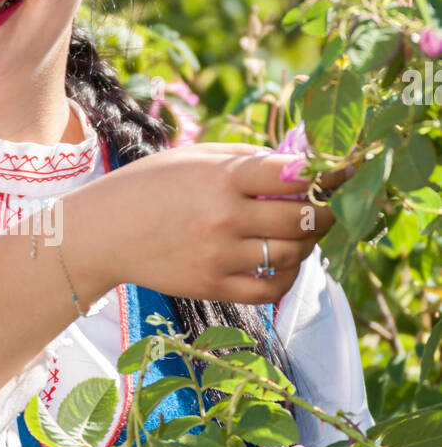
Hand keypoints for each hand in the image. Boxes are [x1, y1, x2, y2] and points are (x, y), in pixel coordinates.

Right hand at [84, 142, 350, 304]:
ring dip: (308, 243)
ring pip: (293, 254)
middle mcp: (224, 218)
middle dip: (327, 211)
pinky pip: (271, 288)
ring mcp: (219, 256)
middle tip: (329, 206)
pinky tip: (283, 262)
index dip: (327, 174)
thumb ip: (246, 158)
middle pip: (304, 218)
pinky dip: (288, 276)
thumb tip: (299, 163)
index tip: (343, 172)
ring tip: (302, 233)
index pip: (293, 175)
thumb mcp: (194, 158)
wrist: (102, 233)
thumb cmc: (149, 188)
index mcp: (221, 177)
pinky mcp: (213, 286)